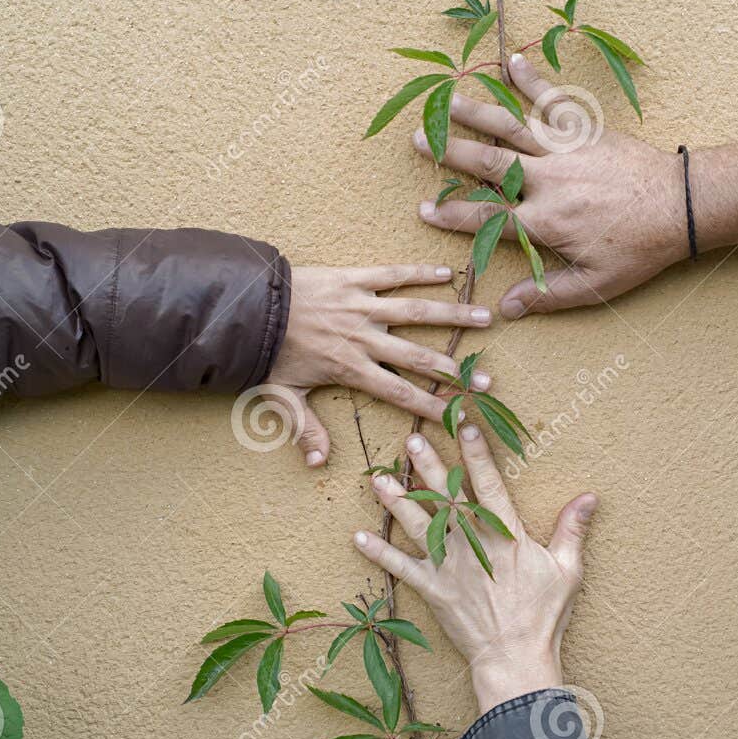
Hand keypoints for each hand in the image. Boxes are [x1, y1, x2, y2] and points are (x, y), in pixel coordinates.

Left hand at [262, 264, 492, 466]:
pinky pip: (392, 273)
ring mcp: (362, 305)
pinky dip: (420, 273)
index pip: (399, 392)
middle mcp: (364, 338)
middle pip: (419, 356)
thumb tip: (317, 465)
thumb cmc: (266, 351)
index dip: (430, 405)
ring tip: (486, 318)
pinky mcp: (354, 278)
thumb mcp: (280, 395)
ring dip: (454, 315)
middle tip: (487, 381)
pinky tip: (448, 273)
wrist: (250, 305)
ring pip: (416, 311)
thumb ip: (303, 428)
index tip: (458, 415)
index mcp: (350, 368)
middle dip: (455, 371)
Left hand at [352, 423, 596, 712]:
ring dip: (397, 500)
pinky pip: (401, 568)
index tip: (465, 427)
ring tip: (378, 478)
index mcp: (505, 534)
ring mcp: (449, 566)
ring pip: (418, 525)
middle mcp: (472, 543)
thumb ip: (572, 530)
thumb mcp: (567, 570)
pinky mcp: (432, 589)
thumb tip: (589, 497)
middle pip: (446, 497)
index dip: (476, 454)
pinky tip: (358, 537)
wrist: (514, 657)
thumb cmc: (543, 614)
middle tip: (411, 440)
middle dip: (428, 466)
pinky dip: (380, 553)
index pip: (488, 485)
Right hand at [414, 52, 686, 316]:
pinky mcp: (586, 130)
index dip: (453, 215)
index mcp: (545, 222)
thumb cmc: (640, 249)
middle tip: (419, 140)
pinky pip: (554, 101)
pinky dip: (532, 79)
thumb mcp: (595, 285)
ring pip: (513, 127)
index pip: (488, 219)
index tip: (424, 210)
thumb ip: (547, 295)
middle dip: (451, 153)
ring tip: (447, 100)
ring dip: (478, 113)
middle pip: (490, 164)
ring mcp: (566, 151)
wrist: (682, 207)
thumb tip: (505, 309)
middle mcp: (548, 181)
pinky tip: (512, 60)